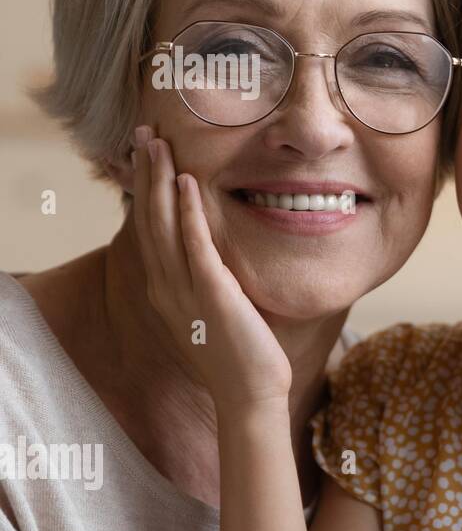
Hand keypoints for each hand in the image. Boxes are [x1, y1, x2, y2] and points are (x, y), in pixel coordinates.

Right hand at [132, 124, 292, 410]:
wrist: (249, 396)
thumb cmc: (242, 356)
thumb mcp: (217, 311)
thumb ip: (211, 281)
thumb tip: (218, 257)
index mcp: (167, 290)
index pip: (149, 229)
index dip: (145, 190)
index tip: (146, 156)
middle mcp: (166, 287)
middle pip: (148, 218)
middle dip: (145, 173)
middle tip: (142, 133)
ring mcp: (185, 290)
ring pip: (163, 224)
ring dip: (159, 180)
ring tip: (157, 143)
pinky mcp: (212, 293)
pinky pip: (196, 244)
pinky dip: (188, 211)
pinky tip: (187, 182)